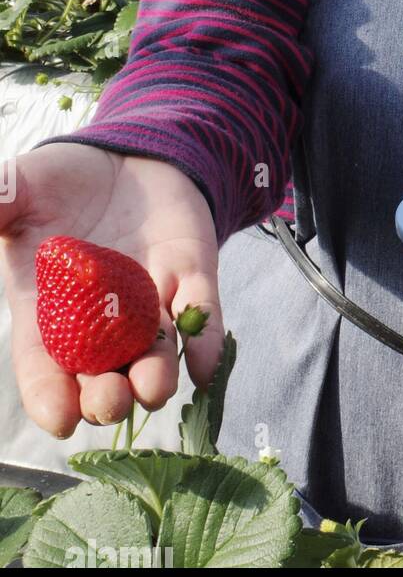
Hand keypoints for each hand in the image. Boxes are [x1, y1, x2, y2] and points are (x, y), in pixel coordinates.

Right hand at [0, 143, 222, 436]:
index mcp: (47, 309)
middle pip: (102, 376)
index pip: (44, 366)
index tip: (59, 419)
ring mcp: (147, 302)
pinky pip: (201, 315)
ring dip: (156, 377)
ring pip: (154, 355)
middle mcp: (99, 321)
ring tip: (153, 388)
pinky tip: (207, 363)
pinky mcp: (190, 276)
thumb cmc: (60, 182)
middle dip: (107, 398)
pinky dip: (206, 341)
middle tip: (109, 401)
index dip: (49, 395)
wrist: (123, 157)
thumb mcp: (22, 189)